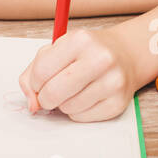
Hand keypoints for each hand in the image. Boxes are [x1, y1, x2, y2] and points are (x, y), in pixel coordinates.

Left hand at [19, 26, 137, 121]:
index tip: (39, 83)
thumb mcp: (57, 49)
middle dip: (45, 99)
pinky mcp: (118, 102)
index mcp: (80, 40)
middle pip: (54, 92)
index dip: (34, 82)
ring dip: (63, 104)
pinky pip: (83, 117)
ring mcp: (112, 81)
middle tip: (48, 95)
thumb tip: (32, 105)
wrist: (125, 54)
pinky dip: (77, 112)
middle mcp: (100, 59)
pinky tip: (84, 98)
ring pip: (68, 108)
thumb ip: (33, 73)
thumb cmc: (85, 52)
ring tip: (72, 91)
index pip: (42, 70)